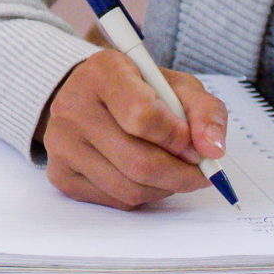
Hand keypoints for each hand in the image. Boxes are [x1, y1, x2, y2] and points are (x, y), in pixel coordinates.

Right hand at [39, 51, 227, 209]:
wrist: (89, 96)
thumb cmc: (139, 90)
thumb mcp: (176, 86)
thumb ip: (204, 111)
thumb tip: (213, 149)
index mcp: (102, 72)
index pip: (143, 116)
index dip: (178, 138)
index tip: (195, 144)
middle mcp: (73, 105)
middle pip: (139, 162)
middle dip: (180, 175)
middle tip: (198, 173)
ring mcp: (61, 142)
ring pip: (128, 189)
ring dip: (163, 188)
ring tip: (171, 171)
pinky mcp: (60, 173)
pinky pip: (114, 201)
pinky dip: (141, 196)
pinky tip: (143, 175)